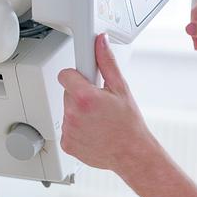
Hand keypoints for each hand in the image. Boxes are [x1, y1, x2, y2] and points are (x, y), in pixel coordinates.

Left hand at [58, 34, 153, 175]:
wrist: (132, 153)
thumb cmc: (129, 124)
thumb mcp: (121, 89)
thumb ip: (106, 62)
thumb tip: (100, 42)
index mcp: (85, 97)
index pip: (64, 75)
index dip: (76, 76)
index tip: (85, 81)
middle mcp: (73, 114)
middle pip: (67, 93)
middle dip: (81, 95)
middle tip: (99, 104)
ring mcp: (69, 130)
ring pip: (68, 111)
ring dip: (79, 113)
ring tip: (99, 120)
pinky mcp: (67, 144)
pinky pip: (67, 129)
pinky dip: (77, 130)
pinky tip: (93, 131)